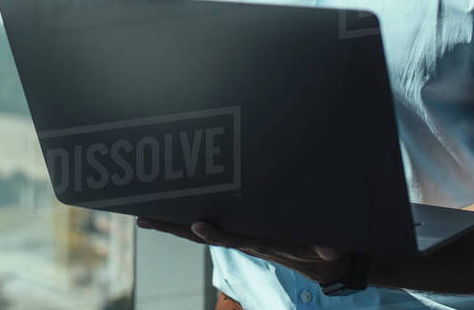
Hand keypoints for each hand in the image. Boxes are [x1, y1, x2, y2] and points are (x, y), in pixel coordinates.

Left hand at [136, 217, 352, 284]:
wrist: (323, 261)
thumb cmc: (323, 249)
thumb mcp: (328, 250)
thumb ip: (327, 248)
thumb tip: (330, 252)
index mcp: (262, 243)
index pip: (235, 239)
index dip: (217, 234)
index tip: (198, 225)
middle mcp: (244, 240)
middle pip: (203, 236)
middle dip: (173, 228)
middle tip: (143, 219)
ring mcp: (239, 235)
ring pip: (200, 231)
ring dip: (172, 224)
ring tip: (144, 216)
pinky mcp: (240, 230)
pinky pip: (210, 225)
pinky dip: (188, 220)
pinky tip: (171, 211)